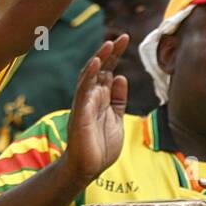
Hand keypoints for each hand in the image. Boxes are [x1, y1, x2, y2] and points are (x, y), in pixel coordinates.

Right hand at [63, 35, 129, 183]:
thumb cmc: (100, 146)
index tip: (125, 38)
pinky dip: (90, 76)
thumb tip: (121, 77)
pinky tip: (96, 63)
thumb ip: (118, 99)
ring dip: (100, 59)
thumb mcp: (116, 118)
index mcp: (101, 98)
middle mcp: (91, 97)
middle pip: (100, 69)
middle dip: (110, 52)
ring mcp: (84, 103)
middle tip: (122, 37)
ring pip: (90, 76)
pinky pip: (84, 90)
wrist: (87, 168)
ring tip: (109, 44)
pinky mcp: (80, 112)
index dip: (115, 55)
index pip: (108, 71)